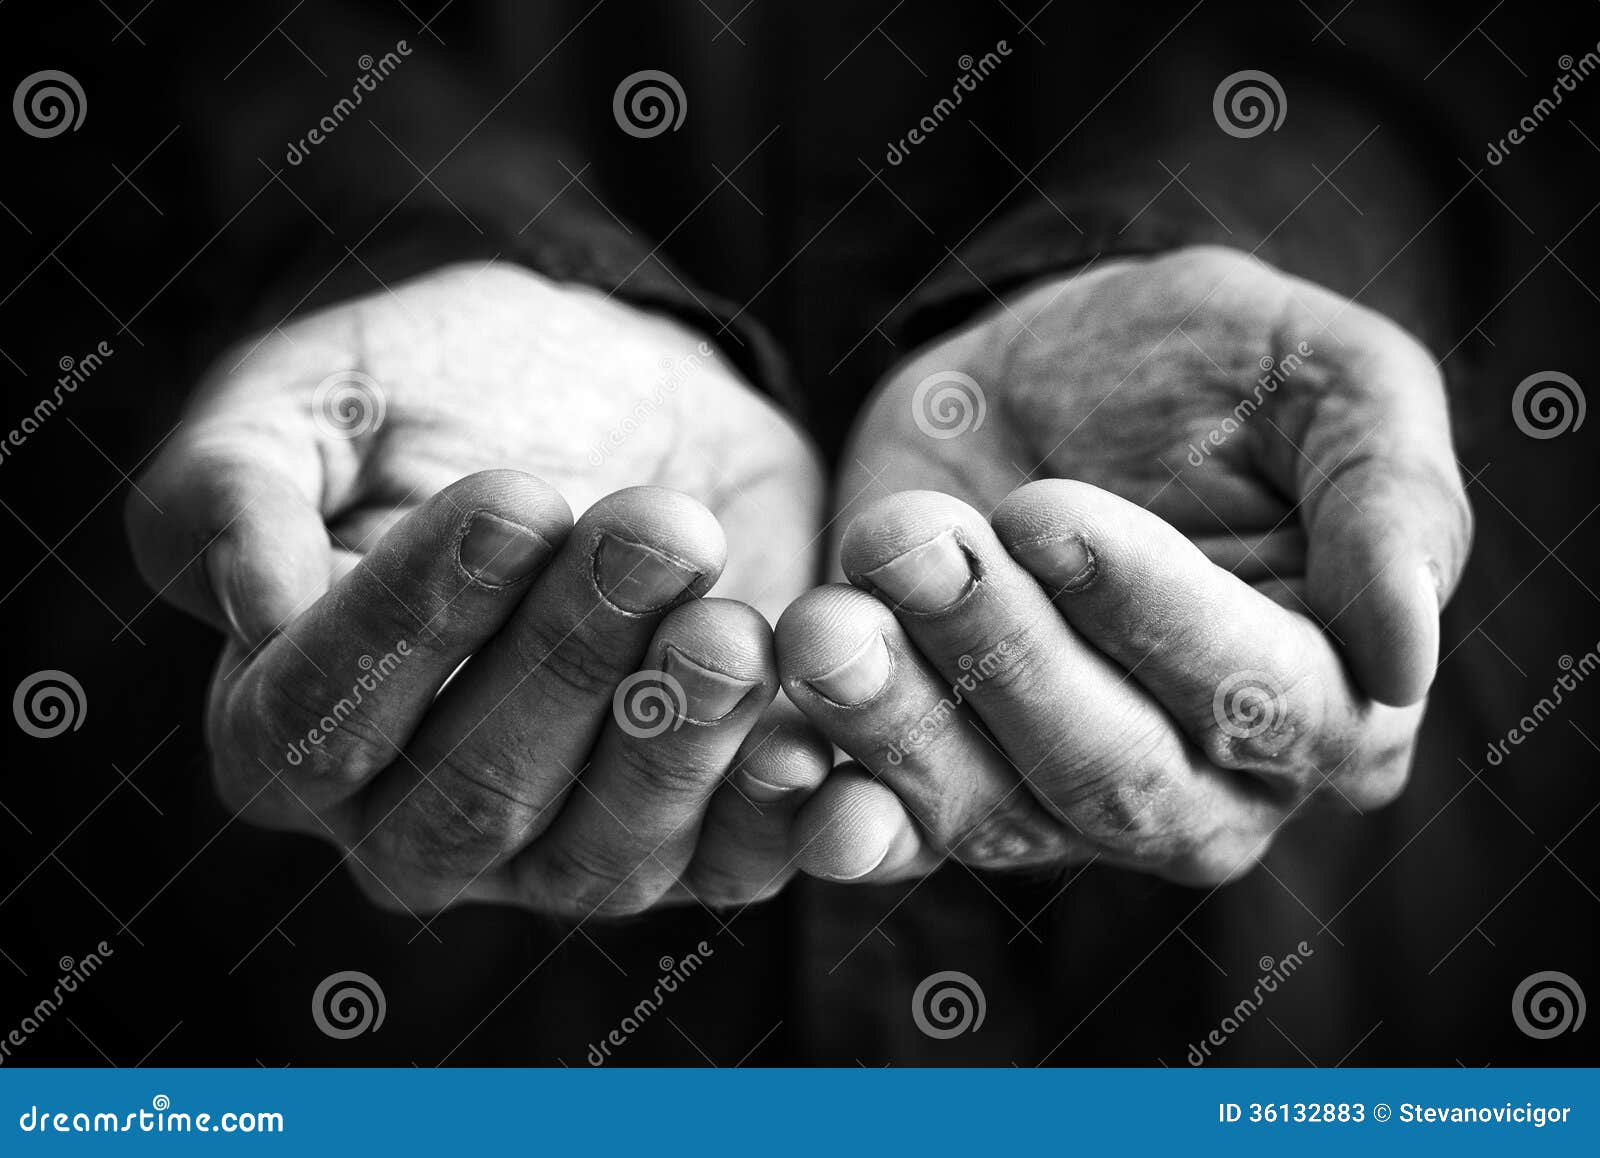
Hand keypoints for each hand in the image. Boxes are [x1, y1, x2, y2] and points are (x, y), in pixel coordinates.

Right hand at [127, 263, 828, 914]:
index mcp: (287, 727)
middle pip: (469, 800)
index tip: (509, 501)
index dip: (407, 622)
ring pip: (603, 853)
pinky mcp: (695, 836)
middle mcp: (410, 822)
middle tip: (652, 528)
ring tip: (728, 619)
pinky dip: (775, 816)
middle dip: (566, 662)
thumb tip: (252, 603)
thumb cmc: (448, 392)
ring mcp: (558, 851)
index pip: (313, 723)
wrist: (622, 394)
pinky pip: (732, 868)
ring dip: (673, 739)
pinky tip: (807, 738)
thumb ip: (237, 485)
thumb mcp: (315, 398)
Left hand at [780, 246, 1471, 884]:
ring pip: (992, 811)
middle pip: (1112, 775)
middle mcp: (1207, 784)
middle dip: (1004, 663)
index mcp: (1329, 698)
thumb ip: (1392, 501)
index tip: (1046, 513)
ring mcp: (1066, 802)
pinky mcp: (946, 779)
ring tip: (826, 621)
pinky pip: (893, 831)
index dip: (1148, 615)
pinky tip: (786, 764)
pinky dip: (837, 811)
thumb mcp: (1327, 377)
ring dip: (899, 724)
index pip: (1257, 698)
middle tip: (916, 543)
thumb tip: (1407, 661)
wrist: (1044, 370)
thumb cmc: (1204, 364)